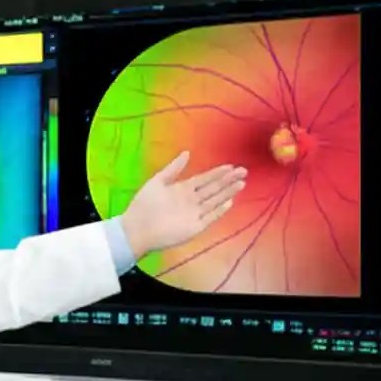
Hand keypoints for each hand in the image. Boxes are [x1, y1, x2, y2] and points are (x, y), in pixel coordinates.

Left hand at [119, 151, 245, 256]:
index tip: (231, 166)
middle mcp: (192, 200)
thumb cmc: (144, 204)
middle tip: (243, 171)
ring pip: (215, 201)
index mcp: (183, 189)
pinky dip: (219, 211)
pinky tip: (230, 202)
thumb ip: (174, 168)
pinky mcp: (195, 228)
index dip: (218, 173)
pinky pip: (210, 218)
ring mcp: (194, 214)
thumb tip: (187, 152)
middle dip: (228, 180)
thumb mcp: (158, 181)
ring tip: (242, 183)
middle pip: (213, 188)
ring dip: (228, 193)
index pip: (205, 179)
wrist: (136, 228)